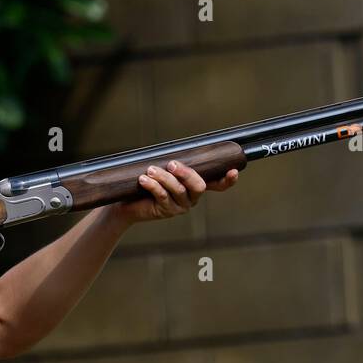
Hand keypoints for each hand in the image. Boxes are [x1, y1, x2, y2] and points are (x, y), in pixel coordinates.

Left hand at [109, 160, 239, 225]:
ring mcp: (180, 206)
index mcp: (195, 186)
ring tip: (150, 170)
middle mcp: (191, 198)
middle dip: (186, 173)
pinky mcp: (166, 211)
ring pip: (178, 190)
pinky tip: (143, 179)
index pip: (218, 185)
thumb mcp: (162, 169)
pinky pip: (162, 196)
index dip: (227, 180)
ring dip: (164, 177)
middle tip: (172, 164)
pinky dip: (153, 185)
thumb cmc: (147, 182)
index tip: (233, 171)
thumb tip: (175, 150)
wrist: (128, 203)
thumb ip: (173, 162)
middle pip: (198, 186)